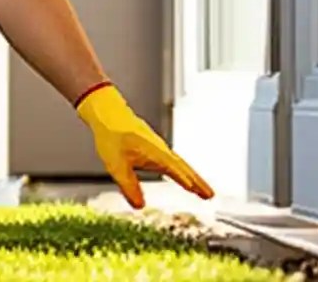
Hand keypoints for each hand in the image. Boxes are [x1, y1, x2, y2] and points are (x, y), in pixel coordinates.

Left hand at [77, 83, 213, 207]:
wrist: (107, 112)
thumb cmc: (112, 136)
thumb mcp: (117, 167)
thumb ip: (129, 187)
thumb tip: (140, 206)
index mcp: (157, 155)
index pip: (179, 173)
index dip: (191, 184)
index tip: (205, 195)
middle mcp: (161, 150)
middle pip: (184, 168)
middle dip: (198, 182)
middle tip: (210, 195)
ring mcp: (157, 146)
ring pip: (178, 162)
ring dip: (190, 175)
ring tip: (198, 188)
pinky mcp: (151, 144)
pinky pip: (170, 158)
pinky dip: (179, 168)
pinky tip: (177, 172)